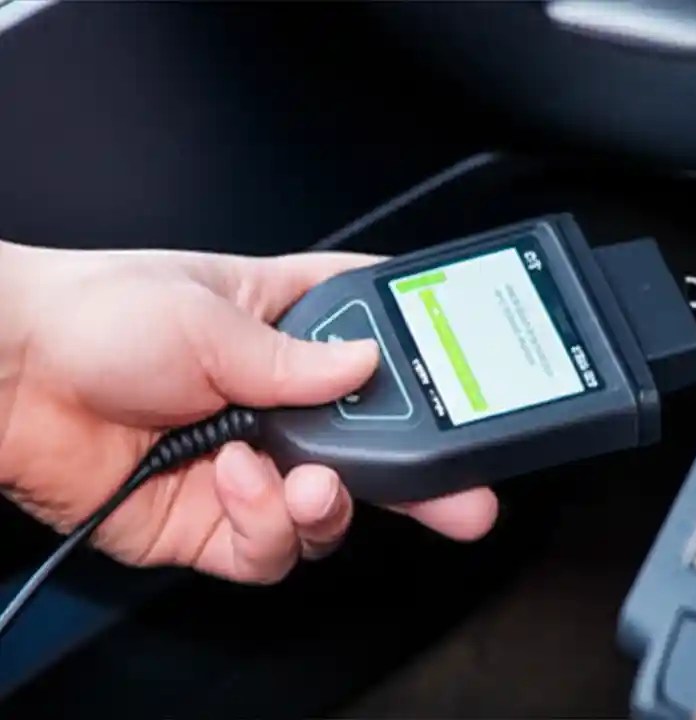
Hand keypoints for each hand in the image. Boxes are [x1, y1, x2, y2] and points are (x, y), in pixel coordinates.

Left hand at [0, 242, 496, 583]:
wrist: (5, 379)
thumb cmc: (96, 314)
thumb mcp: (208, 313)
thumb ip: (297, 356)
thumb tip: (368, 364)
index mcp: (291, 329)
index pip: (382, 341)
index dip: (430, 363)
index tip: (473, 380)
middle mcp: (281, 404)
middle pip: (378, 448)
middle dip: (426, 478)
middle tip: (466, 497)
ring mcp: (254, 467)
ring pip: (332, 512)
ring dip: (327, 506)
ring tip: (300, 480)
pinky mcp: (214, 524)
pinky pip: (271, 549)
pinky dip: (264, 525)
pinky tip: (232, 484)